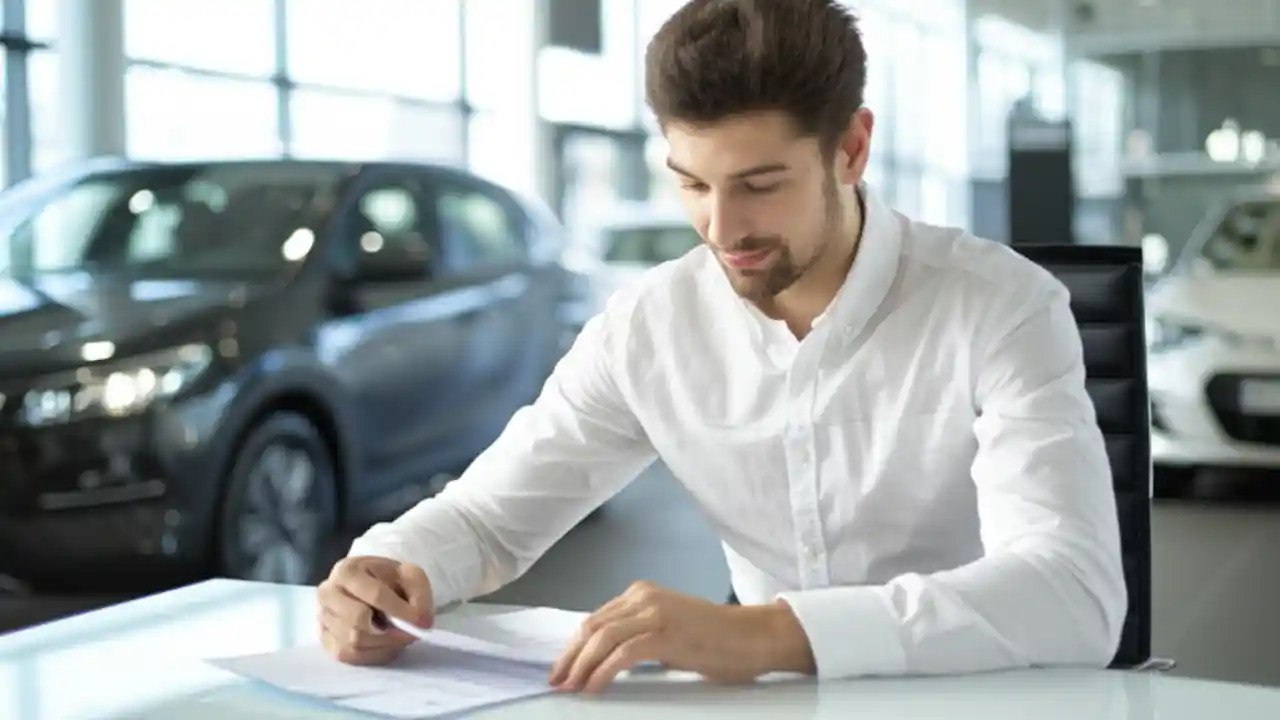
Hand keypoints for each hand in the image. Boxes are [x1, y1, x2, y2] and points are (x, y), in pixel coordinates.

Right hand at [317, 556, 433, 665]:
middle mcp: (328, 594)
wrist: (369, 586)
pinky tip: (385, 644)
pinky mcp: (326, 641)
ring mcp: (323, 618)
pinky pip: (350, 655)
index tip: (422, 621)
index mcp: (347, 571)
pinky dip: (374, 654)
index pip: (375, 595)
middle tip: (409, 632)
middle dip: (390, 631)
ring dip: (384, 643)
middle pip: (358, 621)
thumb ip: (419, 595)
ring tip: (397, 635)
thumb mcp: (410, 575)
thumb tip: (421, 622)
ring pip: (354, 641)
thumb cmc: (389, 580)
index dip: (401, 611)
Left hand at [548, 581, 814, 693]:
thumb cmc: (713, 639)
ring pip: (602, 639)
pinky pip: (623, 654)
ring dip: (581, 666)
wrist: (751, 637)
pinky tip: (594, 688)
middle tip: (557, 682)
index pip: (595, 620)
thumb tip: (601, 659)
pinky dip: (603, 672)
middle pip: (592, 628)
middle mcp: (643, 596)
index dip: (573, 647)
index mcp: (640, 593)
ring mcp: (655, 612)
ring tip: (571, 688)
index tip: (561, 669)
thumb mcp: (666, 629)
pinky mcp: (665, 632)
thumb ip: (636, 635)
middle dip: (570, 657)